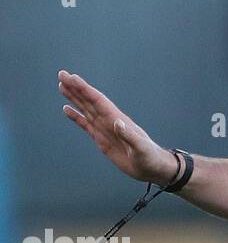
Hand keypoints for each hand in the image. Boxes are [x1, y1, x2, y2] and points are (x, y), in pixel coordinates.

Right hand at [57, 71, 177, 185]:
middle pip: (89, 100)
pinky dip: (76, 117)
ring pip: (86, 109)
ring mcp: (105, 129)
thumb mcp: (141, 148)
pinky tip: (67, 109)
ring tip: (61, 86)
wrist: (152, 168)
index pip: (98, 100)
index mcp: (118, 120)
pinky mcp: (102, 139)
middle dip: (76, 88)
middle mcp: (109, 121)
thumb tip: (116, 122)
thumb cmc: (150, 157)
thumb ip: (129, 136)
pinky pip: (86, 125)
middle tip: (61, 74)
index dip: (85, 89)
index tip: (72, 78)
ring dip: (74, 98)